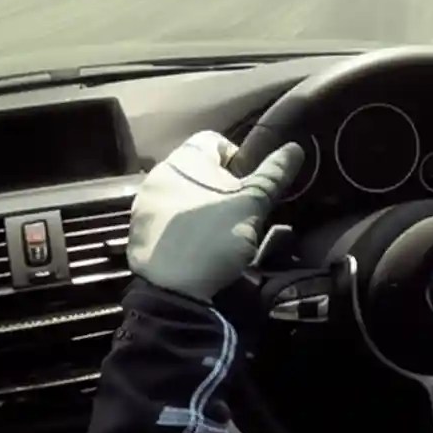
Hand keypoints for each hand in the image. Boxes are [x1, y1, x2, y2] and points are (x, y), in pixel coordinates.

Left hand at [127, 131, 304, 301]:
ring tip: (217, 231)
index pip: (213, 140)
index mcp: (183, 160)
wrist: (172, 291)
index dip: (237, 158)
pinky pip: (166, 215)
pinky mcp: (138, 229)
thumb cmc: (215, 238)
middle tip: (237, 212)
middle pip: (196, 168)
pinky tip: (196, 244)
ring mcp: (144, 203)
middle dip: (219, 185)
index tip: (247, 187)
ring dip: (200, 204)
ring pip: (182, 193)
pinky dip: (182, 223)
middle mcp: (157, 174)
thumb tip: (295, 147)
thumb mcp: (252, 206)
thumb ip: (273, 175)